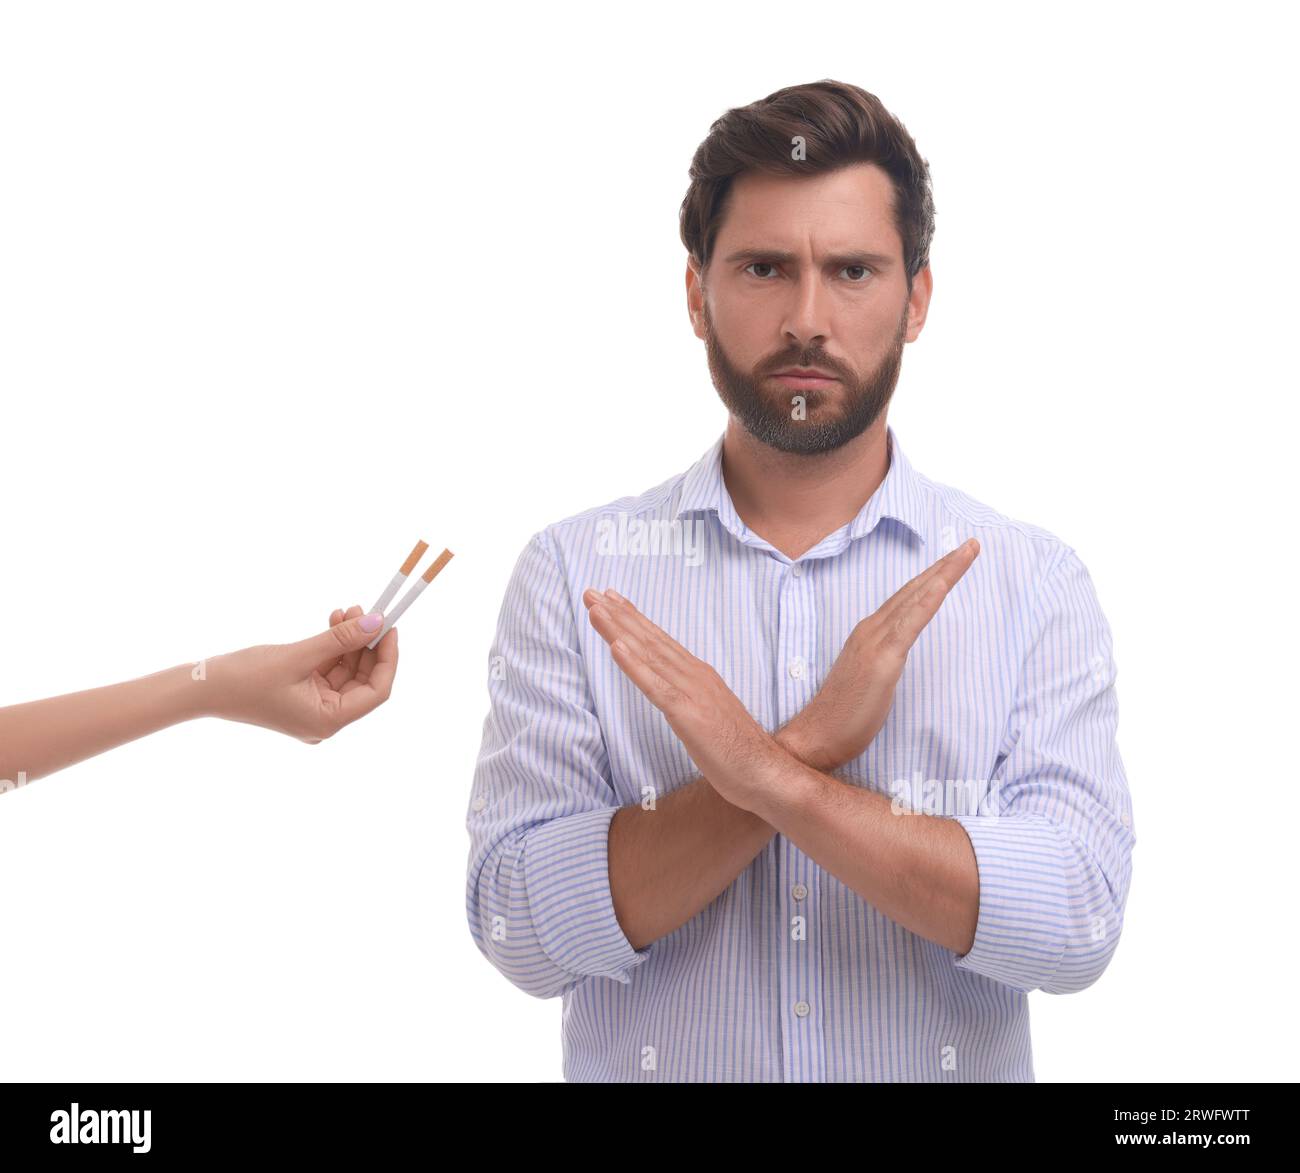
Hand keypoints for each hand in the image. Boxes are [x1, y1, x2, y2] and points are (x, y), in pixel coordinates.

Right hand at [200, 605, 398, 742]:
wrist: (202, 687)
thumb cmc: (245, 678)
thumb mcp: (298, 655)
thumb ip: (340, 640)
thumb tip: (375, 622)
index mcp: (328, 721)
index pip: (376, 691)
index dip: (388, 658)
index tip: (390, 628)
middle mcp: (325, 719)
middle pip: (363, 679)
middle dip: (367, 643)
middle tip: (368, 611)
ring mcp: (313, 707)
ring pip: (346, 670)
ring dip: (350, 640)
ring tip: (349, 610)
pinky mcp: (302, 694)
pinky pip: (328, 668)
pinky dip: (333, 646)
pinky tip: (335, 620)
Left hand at [582, 587, 785, 814]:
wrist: (765, 772)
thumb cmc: (738, 751)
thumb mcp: (709, 716)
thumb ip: (691, 699)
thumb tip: (673, 694)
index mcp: (699, 676)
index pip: (660, 641)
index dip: (633, 618)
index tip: (610, 599)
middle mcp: (695, 675)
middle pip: (650, 639)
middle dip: (618, 615)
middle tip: (590, 592)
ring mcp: (693, 693)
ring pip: (649, 655)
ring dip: (619, 630)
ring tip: (596, 609)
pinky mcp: (689, 715)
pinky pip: (656, 686)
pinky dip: (634, 665)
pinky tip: (616, 648)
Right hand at [783, 538, 979, 770]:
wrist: (816, 736)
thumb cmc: (843, 715)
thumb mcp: (872, 680)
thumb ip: (886, 661)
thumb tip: (901, 657)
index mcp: (869, 633)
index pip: (907, 598)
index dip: (932, 576)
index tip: (955, 559)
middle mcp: (870, 630)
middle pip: (914, 589)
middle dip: (945, 564)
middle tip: (972, 544)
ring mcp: (874, 642)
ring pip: (916, 598)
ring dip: (944, 573)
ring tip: (968, 551)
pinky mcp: (881, 660)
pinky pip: (909, 625)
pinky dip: (927, 601)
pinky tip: (942, 585)